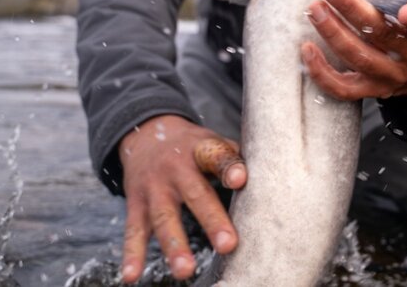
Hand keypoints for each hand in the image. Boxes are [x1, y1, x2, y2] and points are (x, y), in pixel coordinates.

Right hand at [117, 114, 246, 282]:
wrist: (146, 133)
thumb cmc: (193, 146)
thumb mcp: (213, 141)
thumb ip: (236, 159)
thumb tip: (274, 174)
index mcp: (201, 149)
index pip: (218, 157)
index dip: (230, 167)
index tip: (241, 180)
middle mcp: (176, 168)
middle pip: (196, 195)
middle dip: (212, 220)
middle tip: (228, 245)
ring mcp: (154, 188)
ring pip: (164, 218)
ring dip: (174, 246)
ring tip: (186, 271)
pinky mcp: (136, 204)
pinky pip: (134, 231)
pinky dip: (132, 254)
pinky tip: (132, 277)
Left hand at [301, 0, 406, 103]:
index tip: (405, 10)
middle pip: (381, 33)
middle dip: (352, 9)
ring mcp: (391, 76)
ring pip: (360, 58)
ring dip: (333, 34)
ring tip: (312, 10)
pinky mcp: (373, 91)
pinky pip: (345, 88)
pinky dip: (323, 73)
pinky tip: (305, 50)